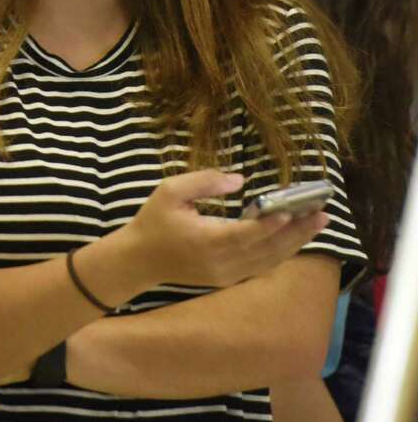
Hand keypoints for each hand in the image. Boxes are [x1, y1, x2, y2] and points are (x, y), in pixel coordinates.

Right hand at [123, 169, 327, 287]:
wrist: (138, 260)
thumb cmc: (153, 221)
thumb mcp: (169, 192)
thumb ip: (203, 181)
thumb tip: (239, 181)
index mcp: (207, 241)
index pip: (247, 234)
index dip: (272, 224)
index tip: (293, 211)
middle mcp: (222, 262)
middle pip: (268, 249)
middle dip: (297, 232)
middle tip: (322, 214)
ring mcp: (226, 274)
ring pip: (269, 260)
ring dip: (295, 242)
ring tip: (316, 224)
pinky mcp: (227, 279)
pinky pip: (261, 266)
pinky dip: (280, 252)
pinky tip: (294, 238)